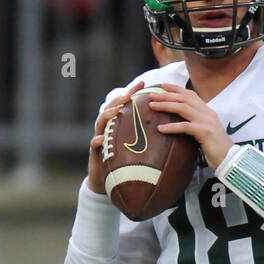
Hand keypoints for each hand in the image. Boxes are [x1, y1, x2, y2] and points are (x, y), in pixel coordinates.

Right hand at [87, 79, 145, 195]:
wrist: (106, 181)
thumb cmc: (124, 162)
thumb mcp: (137, 147)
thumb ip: (147, 135)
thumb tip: (169, 127)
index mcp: (118, 123)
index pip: (125, 104)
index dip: (132, 92)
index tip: (143, 82)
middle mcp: (107, 127)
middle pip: (111, 107)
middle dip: (119, 99)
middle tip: (128, 94)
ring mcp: (99, 137)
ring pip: (101, 123)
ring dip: (108, 115)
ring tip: (117, 111)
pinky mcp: (94, 151)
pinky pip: (94, 144)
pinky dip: (98, 140)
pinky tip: (102, 138)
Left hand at [149, 83, 232, 169]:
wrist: (230, 158)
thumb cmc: (216, 149)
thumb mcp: (206, 132)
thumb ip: (196, 124)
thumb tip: (182, 124)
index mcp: (207, 111)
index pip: (190, 95)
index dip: (176, 89)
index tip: (162, 86)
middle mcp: (207, 113)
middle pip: (183, 99)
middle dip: (166, 95)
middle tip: (151, 95)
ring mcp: (206, 121)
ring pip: (183, 108)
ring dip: (166, 106)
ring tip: (152, 106)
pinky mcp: (205, 132)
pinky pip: (185, 127)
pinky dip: (172, 127)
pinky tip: (160, 128)